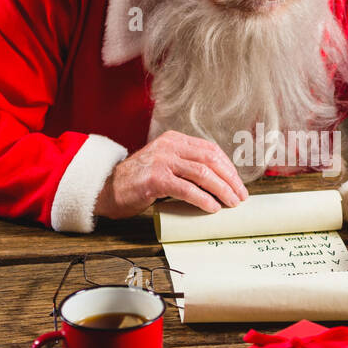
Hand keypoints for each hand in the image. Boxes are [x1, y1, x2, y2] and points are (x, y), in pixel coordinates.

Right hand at [94, 130, 249, 218]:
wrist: (107, 189)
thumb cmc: (137, 181)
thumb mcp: (163, 163)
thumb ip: (184, 165)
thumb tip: (216, 181)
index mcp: (173, 139)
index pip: (210, 149)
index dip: (228, 167)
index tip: (238, 183)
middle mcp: (169, 146)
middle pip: (211, 160)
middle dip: (230, 179)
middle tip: (240, 196)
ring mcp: (162, 161)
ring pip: (203, 174)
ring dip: (222, 190)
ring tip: (231, 203)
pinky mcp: (155, 180)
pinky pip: (187, 189)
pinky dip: (204, 199)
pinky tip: (212, 208)